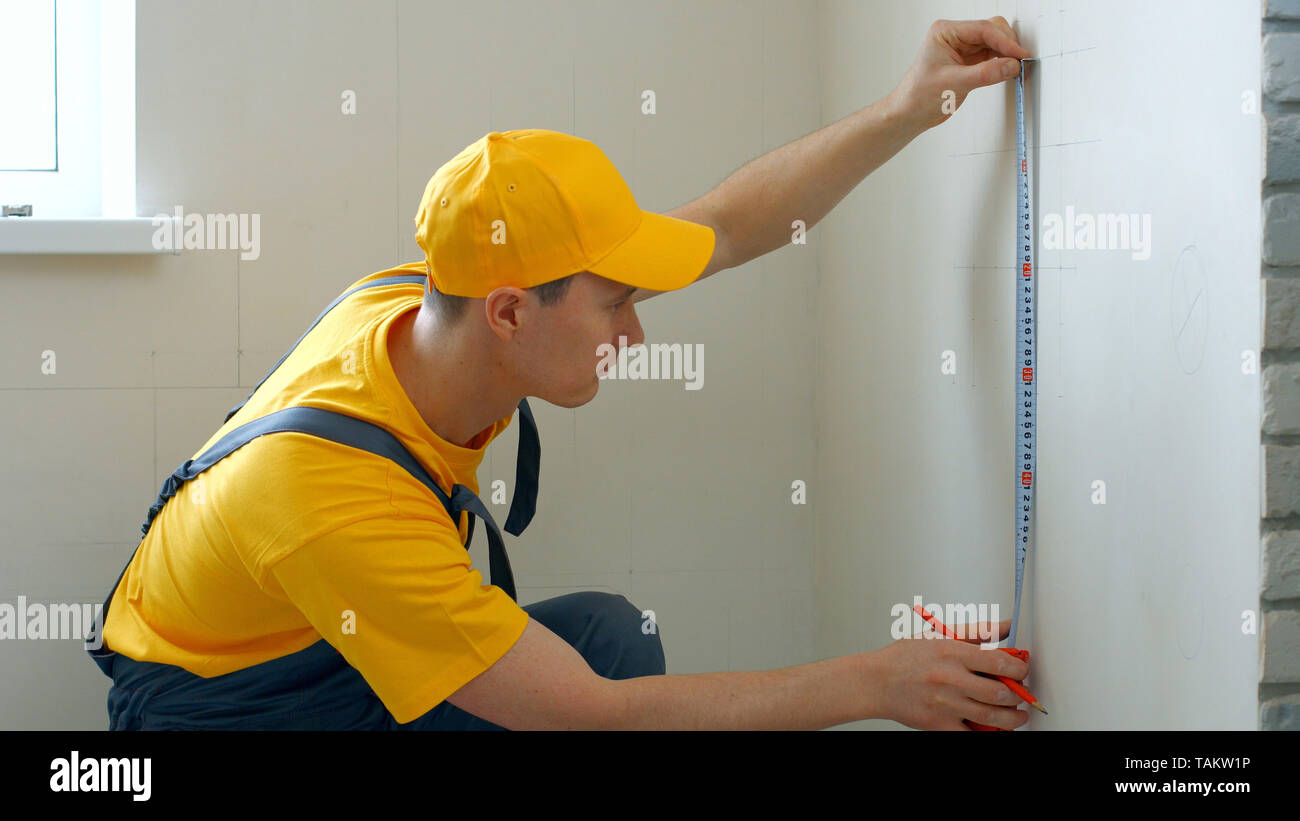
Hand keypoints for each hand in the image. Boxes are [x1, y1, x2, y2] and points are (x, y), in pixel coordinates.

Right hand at [867, 617, 1031, 730]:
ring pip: (992, 716)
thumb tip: (1007, 625)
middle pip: (1000, 692)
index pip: (999, 661)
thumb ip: (977, 631)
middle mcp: (950, 678)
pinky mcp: (938, 724)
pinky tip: (991, 726)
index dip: (1020, 668)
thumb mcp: (939, 635)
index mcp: (952, 652)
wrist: (875, 682)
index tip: (1022, 671)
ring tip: (1017, 715)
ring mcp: (944, 704)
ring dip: (1012, 718)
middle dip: (1019, 695)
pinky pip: (971, 733)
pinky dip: (987, 732)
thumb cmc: (905, 658)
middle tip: (1022, 694)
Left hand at [887, 17, 1030, 132]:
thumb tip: (1010, 66)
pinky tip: (1007, 70)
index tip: (1019, 55)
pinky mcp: (968, 60)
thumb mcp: (954, 83)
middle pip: (992, 30)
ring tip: (1016, 68)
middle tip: (1020, 62)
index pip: (983, 29)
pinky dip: (1001, 61)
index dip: (1005, 42)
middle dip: (1007, 45)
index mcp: (945, 32)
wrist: (910, 114)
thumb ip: (985, 74)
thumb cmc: (919, 96)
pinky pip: (992, 55)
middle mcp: (954, 36)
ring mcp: (962, 47)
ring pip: (994, 42)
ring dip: (1006, 53)